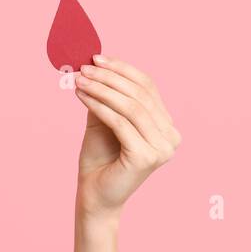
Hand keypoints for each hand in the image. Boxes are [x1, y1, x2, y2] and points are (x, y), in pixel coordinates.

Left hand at [73, 55, 179, 219]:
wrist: (95, 193)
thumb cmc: (100, 156)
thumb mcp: (104, 119)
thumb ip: (106, 95)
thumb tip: (95, 64)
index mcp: (167, 125)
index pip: (148, 87)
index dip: (122, 70)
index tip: (96, 58)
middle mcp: (171, 136)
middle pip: (139, 95)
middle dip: (108, 78)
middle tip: (83, 68)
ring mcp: (162, 148)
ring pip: (130, 107)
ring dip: (101, 89)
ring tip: (78, 80)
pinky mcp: (147, 157)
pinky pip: (120, 123)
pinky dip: (99, 106)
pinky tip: (81, 96)